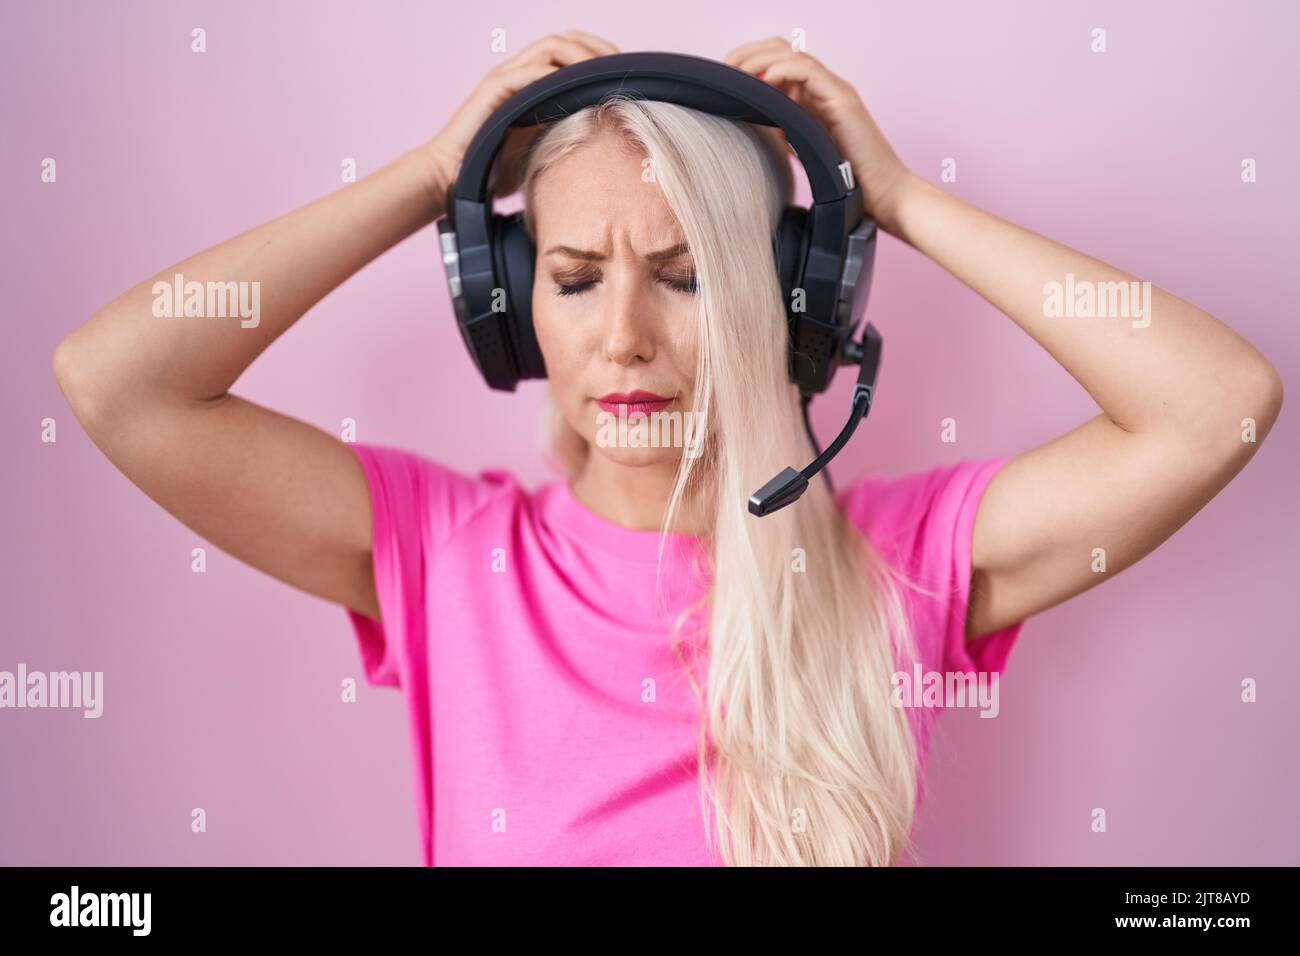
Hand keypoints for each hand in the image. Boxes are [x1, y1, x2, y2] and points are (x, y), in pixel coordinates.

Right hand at [420, 30, 619, 205]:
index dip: (601, 56)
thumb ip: (568, 131)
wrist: (454, 176)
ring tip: (601, 75)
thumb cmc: (496, 166)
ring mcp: (505, 77)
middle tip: (620, 68)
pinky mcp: (492, 90)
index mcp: (534, 81)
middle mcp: (520, 72)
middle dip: (597, 49)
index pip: (573, 50)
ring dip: (580, 56)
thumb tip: (608, 134)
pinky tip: (570, 87)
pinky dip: (551, 75)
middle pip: (566, 40)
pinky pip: (525, 72)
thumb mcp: (544, 145)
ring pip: (549, 47)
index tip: (626, 73)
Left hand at [723, 38, 912, 233]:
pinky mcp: (842, 99)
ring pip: (791, 53)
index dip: (747, 65)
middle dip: (746, 55)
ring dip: (758, 60)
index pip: (776, 62)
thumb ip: (780, 134)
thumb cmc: (846, 182)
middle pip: (780, 49)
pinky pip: (807, 70)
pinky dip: (780, 70)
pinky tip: (762, 84)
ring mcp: (834, 90)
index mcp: (812, 97)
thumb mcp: (800, 151)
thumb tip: (747, 128)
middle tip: (722, 74)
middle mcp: (823, 87)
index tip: (722, 84)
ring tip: (736, 77)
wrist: (883, 196)